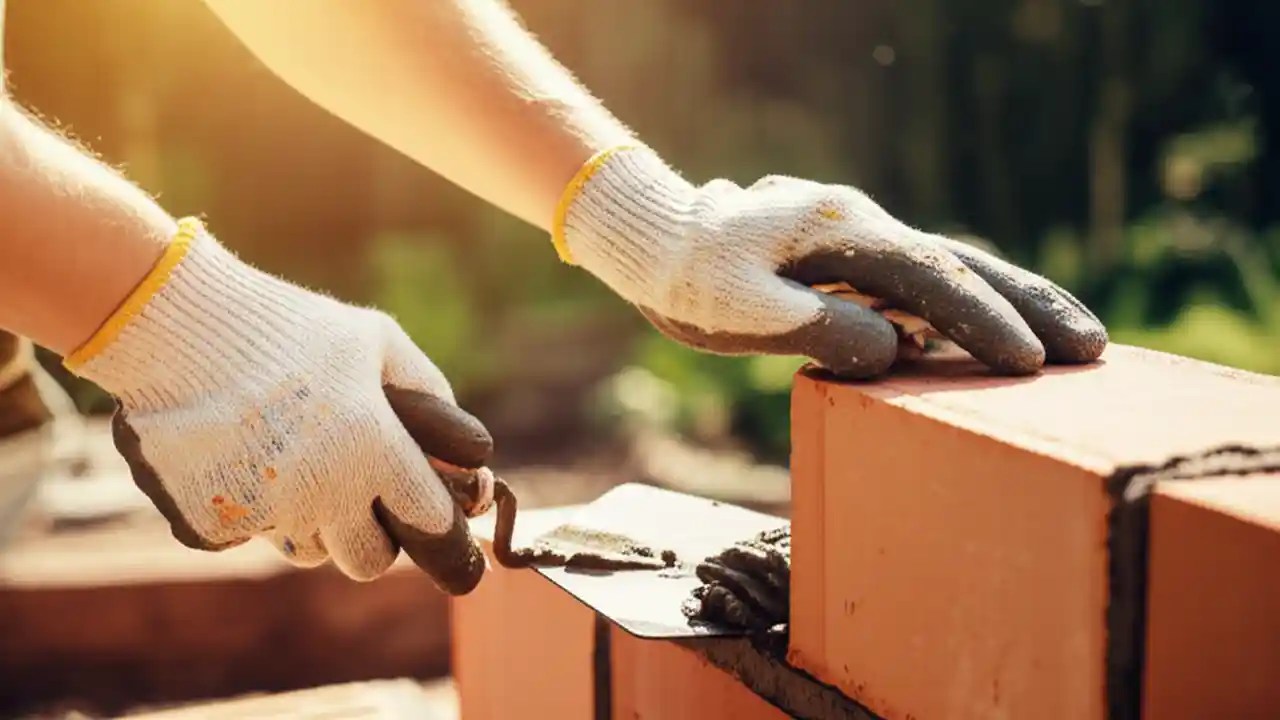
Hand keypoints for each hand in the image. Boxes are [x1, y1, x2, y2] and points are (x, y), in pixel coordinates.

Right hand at [66, 218, 493, 590]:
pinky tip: (244, 456)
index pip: (429, 524)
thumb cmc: (288, 327)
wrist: (174, 323)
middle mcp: (324, 494)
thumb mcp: (376, 340)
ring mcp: (266, 515)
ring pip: (309, 551)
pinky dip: (256, 509)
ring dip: (314, 522)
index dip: (439, 528)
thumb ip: (429, 394)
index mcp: (374, 451)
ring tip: (296, 459)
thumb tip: (468, 448)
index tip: (439, 527)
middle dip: (372, 535)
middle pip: (369, 561)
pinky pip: (251, 537)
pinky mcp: (211, 524)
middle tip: (359, 493)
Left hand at [556, 147, 1106, 376]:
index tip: (1030, 364)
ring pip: (951, 267)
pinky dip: (966, 307)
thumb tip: (897, 351)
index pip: (931, 278)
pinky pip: (922, 282)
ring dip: (1011, 303)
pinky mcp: (851, 259)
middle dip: (1030, 304)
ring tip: (1072, 342)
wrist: (656, 239)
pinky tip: (991, 337)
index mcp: (842, 231)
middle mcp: (864, 224)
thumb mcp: (742, 310)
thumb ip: (820, 328)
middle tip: (1093, 347)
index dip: (983, 322)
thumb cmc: (690, 276)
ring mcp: (861, 238)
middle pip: (964, 262)